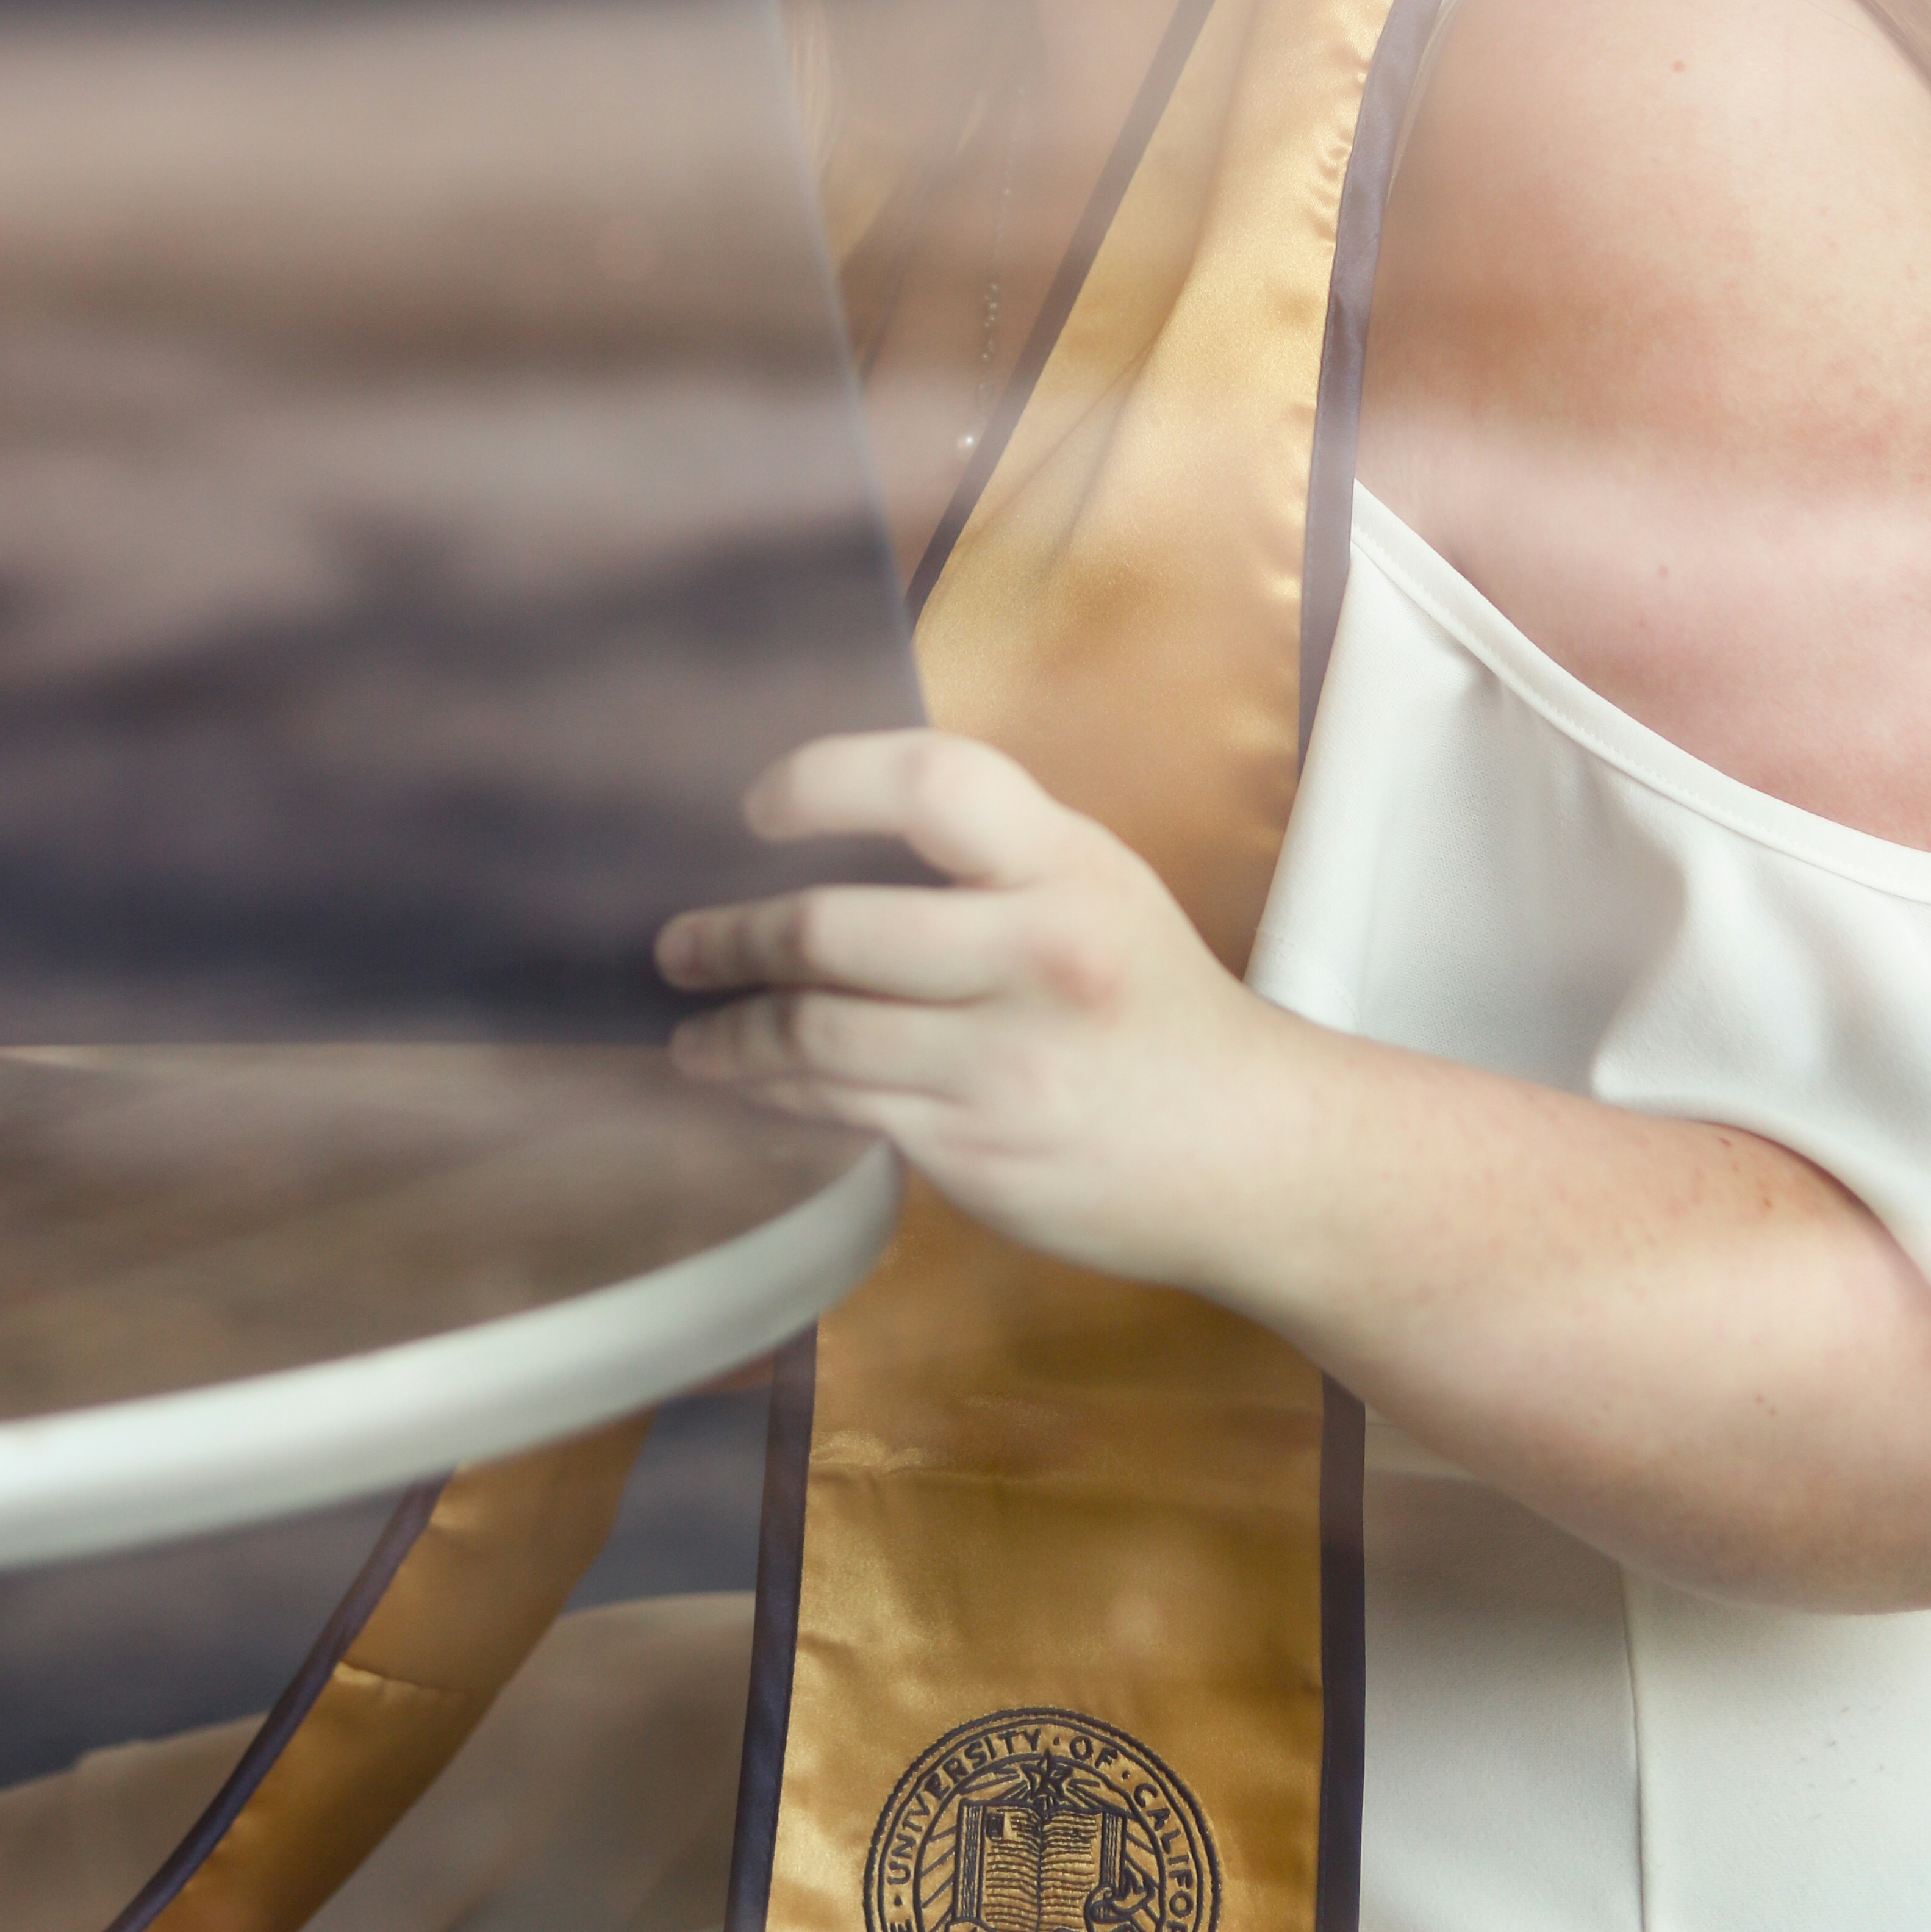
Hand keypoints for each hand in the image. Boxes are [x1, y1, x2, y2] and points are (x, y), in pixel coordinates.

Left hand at [656, 730, 1278, 1287]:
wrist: (1250, 1151)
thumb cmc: (1152, 1001)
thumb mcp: (1095, 886)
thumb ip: (985, 855)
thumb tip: (829, 842)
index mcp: (1069, 865)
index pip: (930, 783)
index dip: (826, 780)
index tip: (759, 807)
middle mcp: (1038, 954)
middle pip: (835, 930)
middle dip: (733, 938)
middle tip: (680, 943)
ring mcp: (1005, 1062)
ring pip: (816, 1037)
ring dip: (732, 1029)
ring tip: (694, 1026)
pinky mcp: (977, 1151)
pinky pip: (841, 1108)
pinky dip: (773, 1091)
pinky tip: (746, 1079)